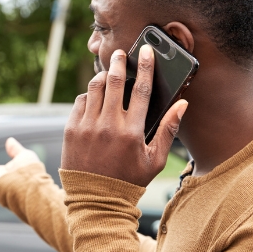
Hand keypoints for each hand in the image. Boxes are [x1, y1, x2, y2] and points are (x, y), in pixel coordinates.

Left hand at [61, 45, 187, 187]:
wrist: (95, 199)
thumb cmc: (129, 181)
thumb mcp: (154, 160)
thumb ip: (168, 129)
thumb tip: (182, 104)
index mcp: (132, 131)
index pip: (142, 89)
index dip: (145, 66)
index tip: (146, 52)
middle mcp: (108, 125)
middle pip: (115, 81)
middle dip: (118, 62)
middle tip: (120, 53)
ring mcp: (87, 126)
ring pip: (94, 88)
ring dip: (102, 76)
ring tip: (107, 72)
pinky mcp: (70, 130)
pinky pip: (79, 102)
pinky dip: (88, 95)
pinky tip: (94, 96)